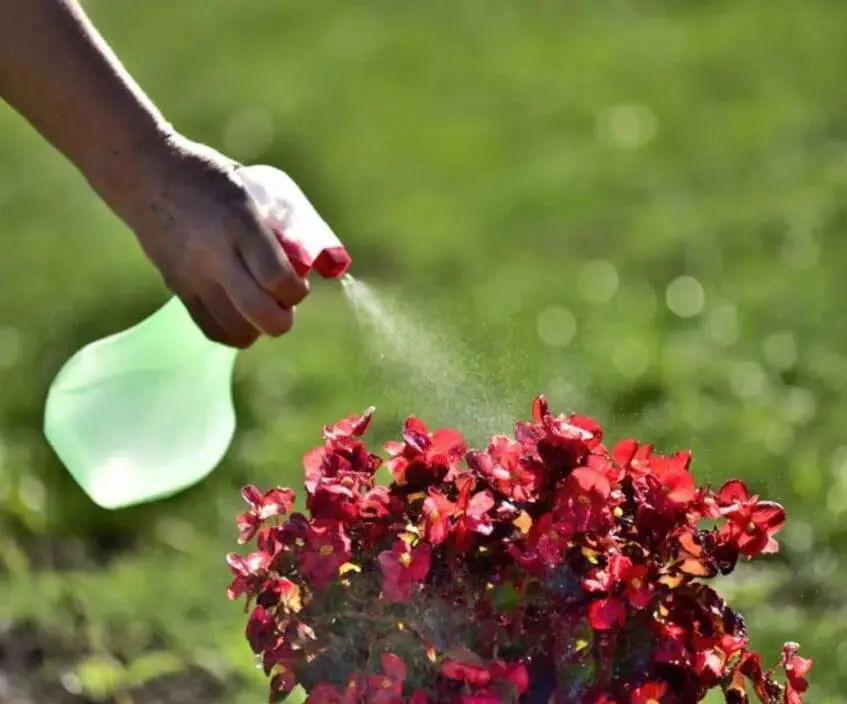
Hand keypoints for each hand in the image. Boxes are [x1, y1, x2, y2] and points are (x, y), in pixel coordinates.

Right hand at [107, 134, 308, 347]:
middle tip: (285, 303)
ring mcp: (193, 275)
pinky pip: (212, 329)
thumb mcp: (250, 187)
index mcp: (240, 222)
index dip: (297, 292)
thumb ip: (276, 225)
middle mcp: (215, 254)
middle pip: (259, 312)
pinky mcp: (177, 288)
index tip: (300, 285)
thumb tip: (311, 260)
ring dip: (259, 326)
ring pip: (236, 330)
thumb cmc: (208, 177)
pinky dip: (235, 331)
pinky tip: (242, 315)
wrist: (143, 173)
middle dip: (282, 318)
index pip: (277, 278)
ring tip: (262, 306)